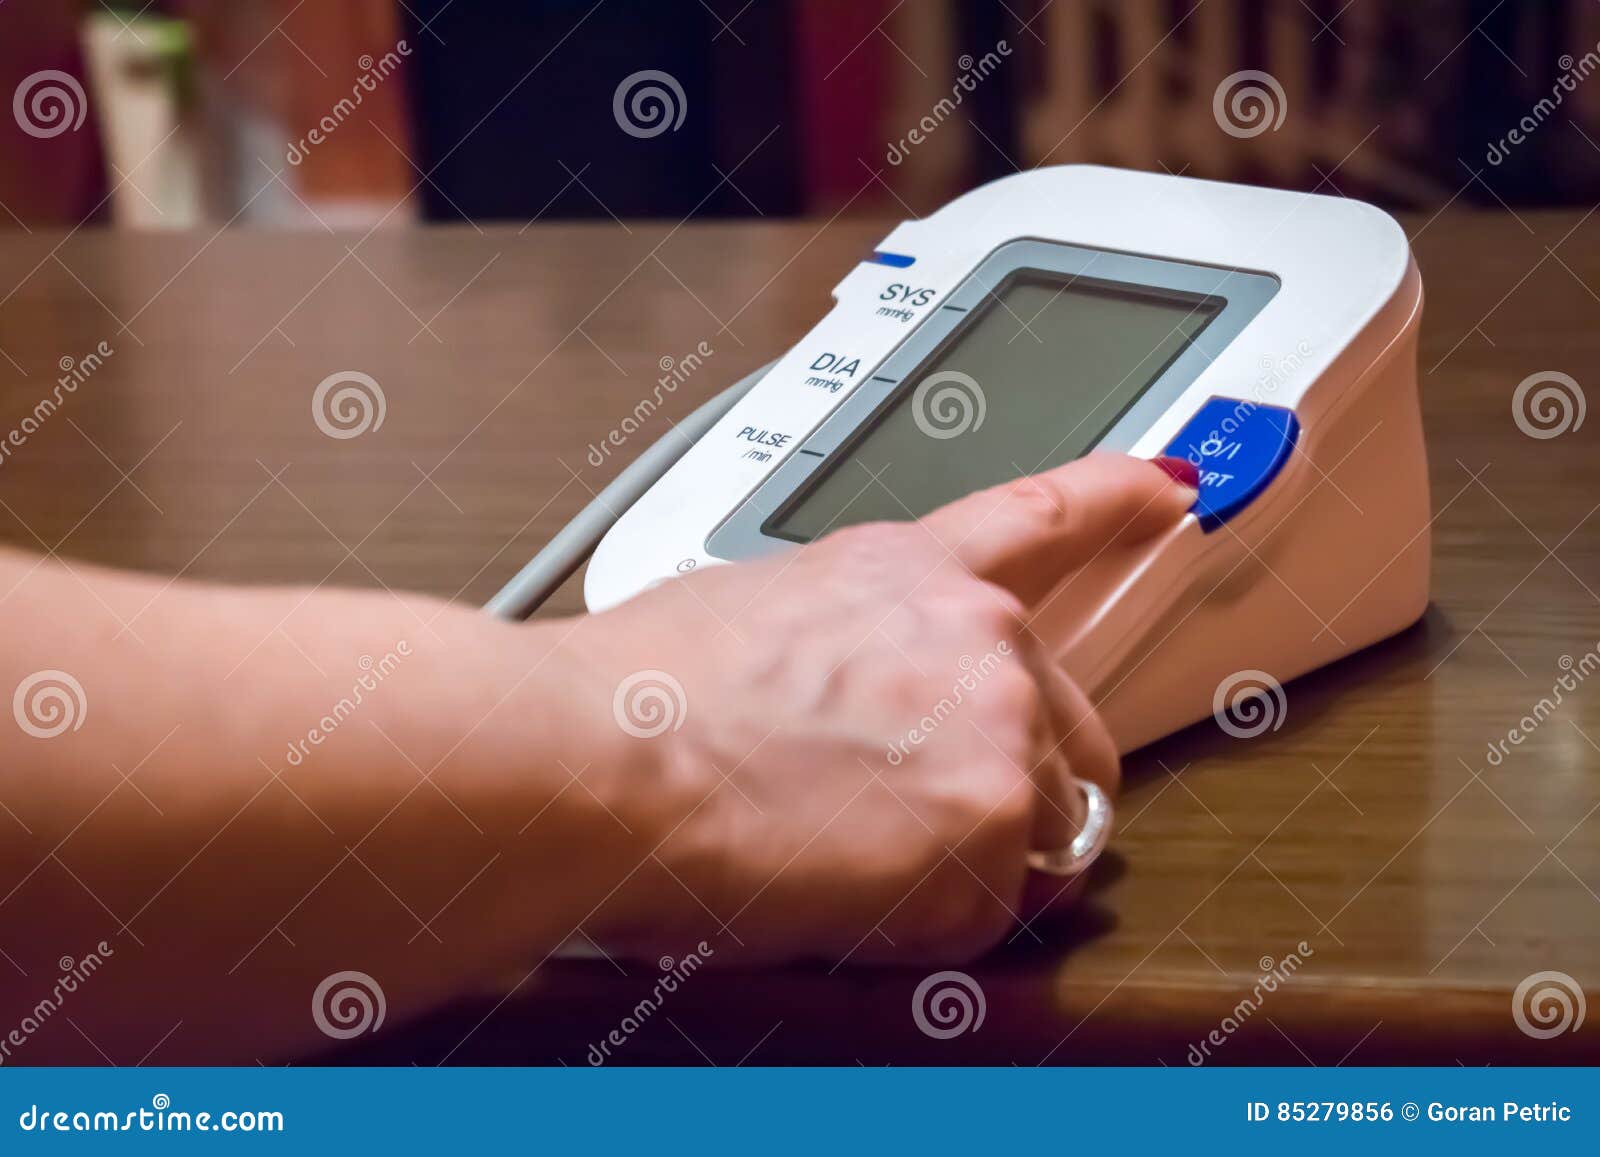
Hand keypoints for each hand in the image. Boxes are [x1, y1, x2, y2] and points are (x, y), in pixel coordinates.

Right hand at [572, 453, 1196, 964]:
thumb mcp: (756, 614)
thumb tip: (848, 701)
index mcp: (912, 573)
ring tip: (847, 856)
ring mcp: (1000, 728)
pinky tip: (840, 890)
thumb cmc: (639, 698)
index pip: (1044, 516)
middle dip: (1015, 786)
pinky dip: (930, 927)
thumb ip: (852, 643)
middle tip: (910, 820)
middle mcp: (979, 635)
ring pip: (1041, 828)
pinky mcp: (995, 827)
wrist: (599, 758)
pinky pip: (994, 912)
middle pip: (1071, 730)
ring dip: (968, 859)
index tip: (1167, 490)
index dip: (1117, 499)